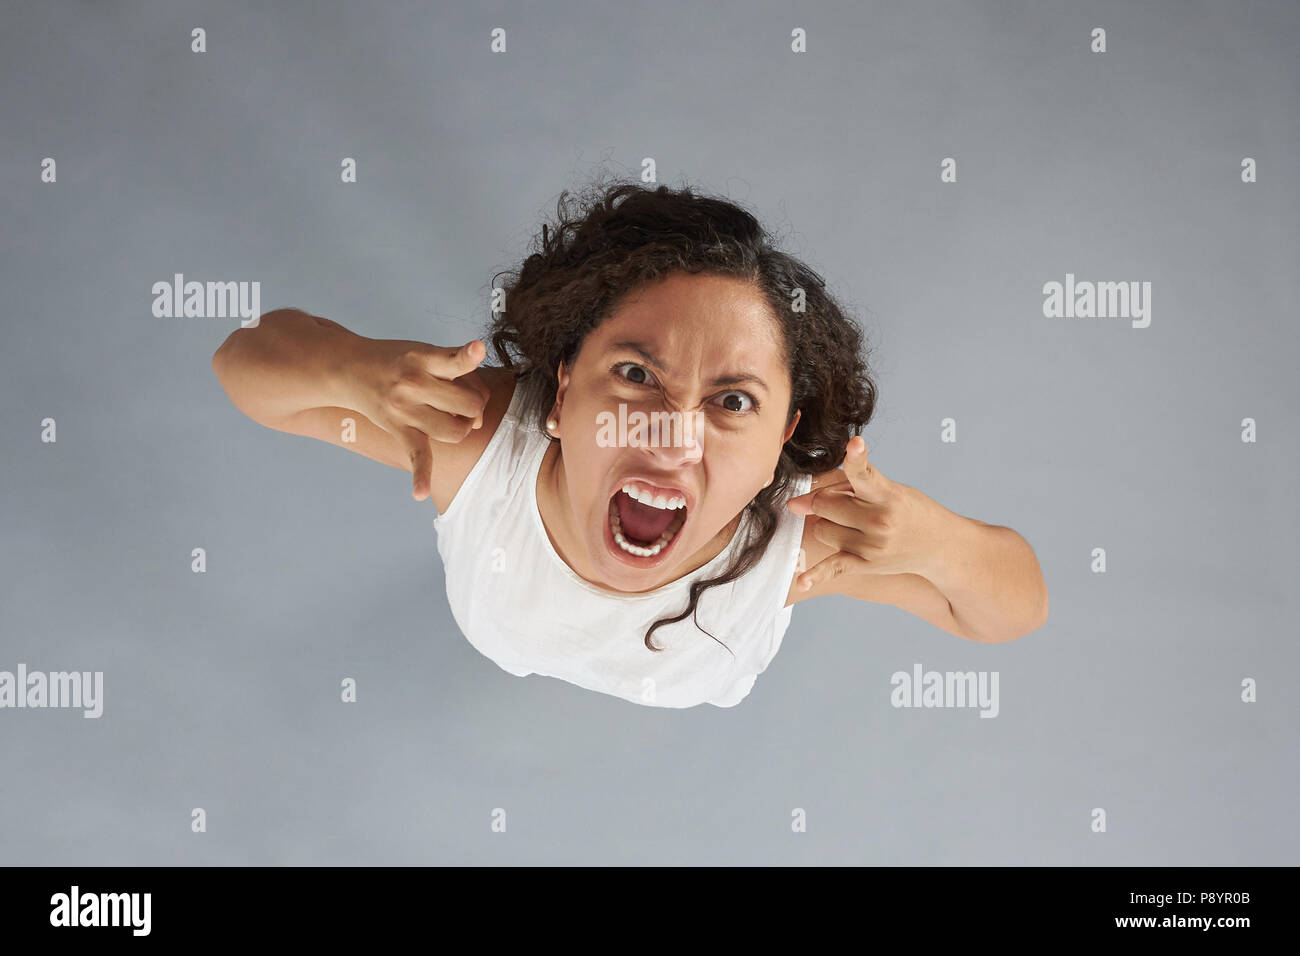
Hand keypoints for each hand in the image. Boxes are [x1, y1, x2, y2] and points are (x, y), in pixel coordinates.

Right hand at [353, 338, 491, 499]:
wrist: (349, 369)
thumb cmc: (398, 362)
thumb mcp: (424, 352)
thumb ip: (459, 375)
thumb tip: (480, 419)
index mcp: (423, 359)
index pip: (455, 362)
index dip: (470, 357)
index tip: (478, 349)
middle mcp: (414, 384)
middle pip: (469, 404)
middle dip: (475, 405)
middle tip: (462, 401)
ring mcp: (405, 409)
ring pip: (456, 431)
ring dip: (463, 428)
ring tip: (453, 419)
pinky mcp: (398, 429)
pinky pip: (416, 457)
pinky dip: (419, 476)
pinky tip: (420, 493)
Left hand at [785, 436, 936, 589]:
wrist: (940, 546)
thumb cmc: (909, 511)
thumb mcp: (888, 490)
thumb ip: (843, 488)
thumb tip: (794, 504)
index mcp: (888, 495)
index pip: (865, 474)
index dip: (857, 457)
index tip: (855, 443)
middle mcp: (880, 521)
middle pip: (825, 504)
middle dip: (826, 501)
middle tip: (845, 504)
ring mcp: (872, 546)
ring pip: (821, 529)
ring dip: (828, 525)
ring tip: (852, 524)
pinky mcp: (866, 565)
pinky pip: (833, 568)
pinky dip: (816, 575)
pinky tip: (802, 582)